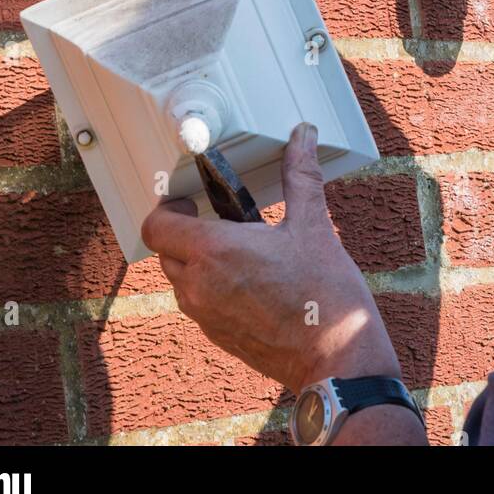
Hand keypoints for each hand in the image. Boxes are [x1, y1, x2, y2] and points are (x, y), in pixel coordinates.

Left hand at [141, 124, 400, 396]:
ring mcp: (206, 316)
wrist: (337, 360)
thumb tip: (304, 133)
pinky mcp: (218, 336)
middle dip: (186, 230)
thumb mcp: (313, 225)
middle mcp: (198, 286)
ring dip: (198, 259)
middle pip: (166, 249)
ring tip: (239, 247)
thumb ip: (301, 175)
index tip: (191, 197)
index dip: (167, 206)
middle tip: (221, 217)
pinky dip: (211, 284)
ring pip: (180, 277)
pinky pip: (198, 302)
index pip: (156, 225)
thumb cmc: (325, 293)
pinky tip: (251, 278)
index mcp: (213, 252)